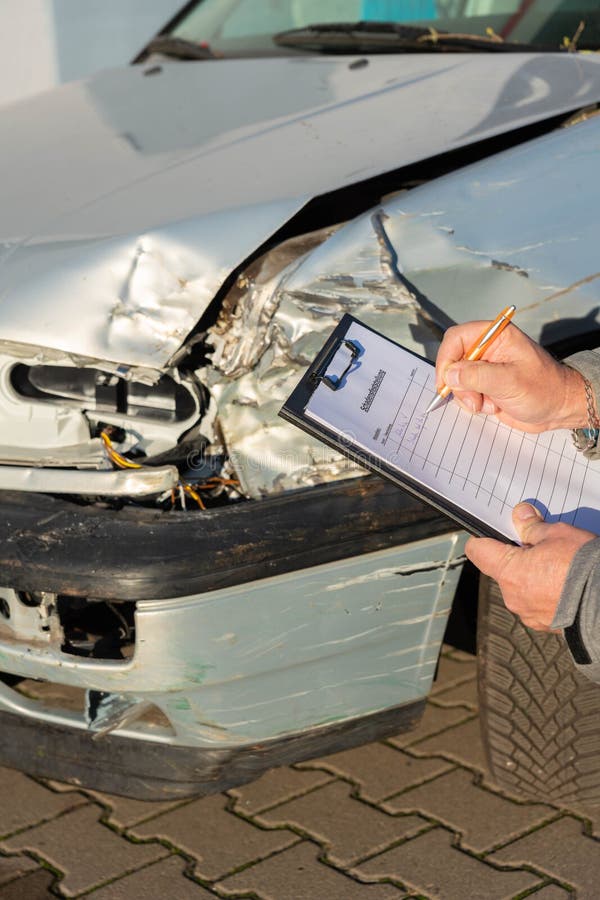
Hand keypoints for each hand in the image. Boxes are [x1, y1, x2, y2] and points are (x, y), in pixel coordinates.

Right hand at [435, 321, 587, 431]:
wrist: (559, 409)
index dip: (447, 358)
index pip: (457, 338)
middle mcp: (487, 349)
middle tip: (474, 401)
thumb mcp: (510, 382)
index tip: (446, 381)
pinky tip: (493, 406)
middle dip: (459, 384)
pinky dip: (473, 403)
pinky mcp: (483, 385)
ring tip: (489, 404)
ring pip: (456, 380)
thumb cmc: (544, 389)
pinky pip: (464, 393)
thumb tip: (449, 374)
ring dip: (467, 397)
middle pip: (452, 361)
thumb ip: (477, 376)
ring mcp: (484, 368)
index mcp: (496, 336)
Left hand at [467, 503, 595, 630]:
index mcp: (508, 571)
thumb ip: (532, 526)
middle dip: (517, 557)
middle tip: (540, 547)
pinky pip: (536, 602)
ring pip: (520, 587)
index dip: (483, 538)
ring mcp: (528, 613)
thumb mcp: (557, 534)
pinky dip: (545, 592)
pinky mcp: (544, 624)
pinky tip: (564, 584)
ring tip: (558, 566)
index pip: (477, 551)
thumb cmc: (582, 567)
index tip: (492, 532)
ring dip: (532, 576)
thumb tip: (520, 515)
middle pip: (502, 569)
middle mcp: (512, 596)